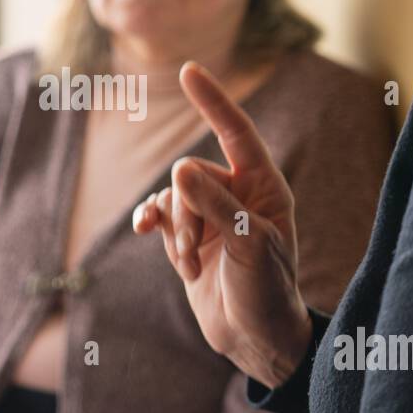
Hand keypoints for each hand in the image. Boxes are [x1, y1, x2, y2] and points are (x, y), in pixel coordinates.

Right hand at [131, 61, 313, 388]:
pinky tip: (144, 230)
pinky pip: (161, 213)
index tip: (188, 70)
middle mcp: (237, 194)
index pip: (235, 133)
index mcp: (265, 187)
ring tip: (191, 266)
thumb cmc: (268, 292)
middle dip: (186, 212)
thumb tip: (179, 167)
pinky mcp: (189, 236)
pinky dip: (153, 222)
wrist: (256, 341)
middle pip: (191, 174)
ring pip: (173, 196)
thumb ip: (214, 205)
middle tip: (197, 253)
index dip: (212, 101)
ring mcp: (211, 214)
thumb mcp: (248, 246)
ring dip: (175, 230)